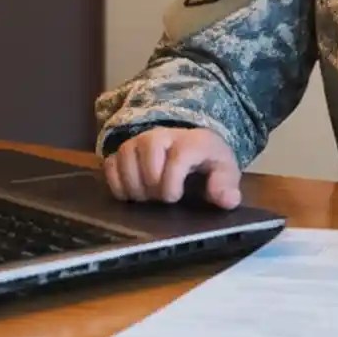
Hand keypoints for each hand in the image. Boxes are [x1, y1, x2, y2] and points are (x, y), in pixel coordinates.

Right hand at [103, 127, 241, 208]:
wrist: (192, 146)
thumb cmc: (208, 161)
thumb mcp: (224, 171)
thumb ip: (226, 185)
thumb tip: (227, 200)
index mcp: (190, 141)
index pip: (176, 158)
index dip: (171, 185)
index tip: (175, 198)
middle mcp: (161, 135)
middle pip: (147, 157)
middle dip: (154, 186)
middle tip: (162, 198)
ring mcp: (139, 141)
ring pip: (125, 159)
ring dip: (135, 187)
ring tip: (148, 197)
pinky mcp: (123, 151)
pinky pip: (110, 165)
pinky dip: (117, 184)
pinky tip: (132, 194)